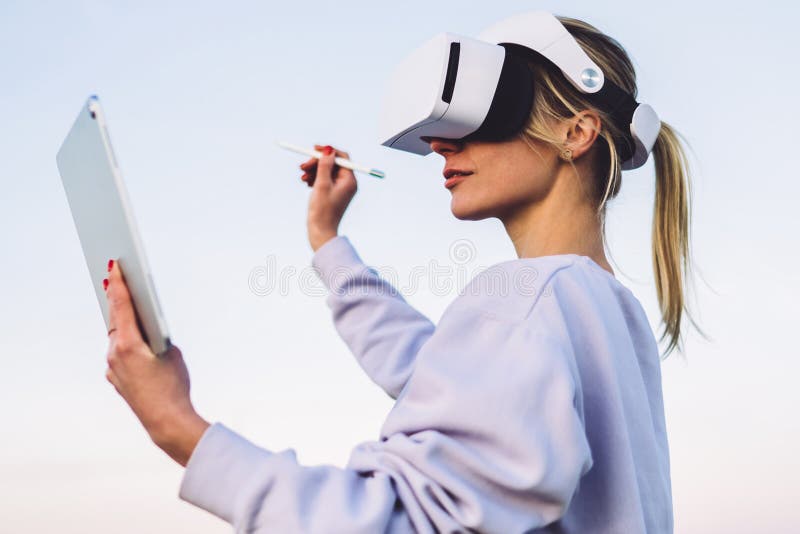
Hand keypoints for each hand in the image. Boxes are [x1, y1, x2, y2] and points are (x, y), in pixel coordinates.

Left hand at [103, 260, 208, 466]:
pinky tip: (132, 337)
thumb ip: (157, 335)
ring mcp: (112, 367)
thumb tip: (148, 328)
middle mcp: (114, 353)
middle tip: (114, 277)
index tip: (113, 266)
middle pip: (114, 318)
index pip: (121, 305)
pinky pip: (118, 352)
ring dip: (121, 321)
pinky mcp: (115, 378)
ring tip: (124, 303)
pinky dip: (124, 341)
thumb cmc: (174, 385)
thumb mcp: (172, 352)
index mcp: (128, 343)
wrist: (166, 420)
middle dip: (116, 299)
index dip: (118, 283)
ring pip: (115, 336)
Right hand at [299, 145, 357, 250]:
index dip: (327, 152)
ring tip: (302, 177)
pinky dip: (314, 179)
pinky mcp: (332, 194)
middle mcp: (347, 183)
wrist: (320, 232)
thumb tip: (329, 150)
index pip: (341, 158)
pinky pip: (324, 180)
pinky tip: (306, 183)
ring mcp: (340, 189)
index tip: (314, 150)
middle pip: (332, 164)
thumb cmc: (322, 210)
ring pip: (326, 172)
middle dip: (317, 163)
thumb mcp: (322, 184)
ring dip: (313, 171)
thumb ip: (325, 166)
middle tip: (302, 166)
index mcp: (349, 180)